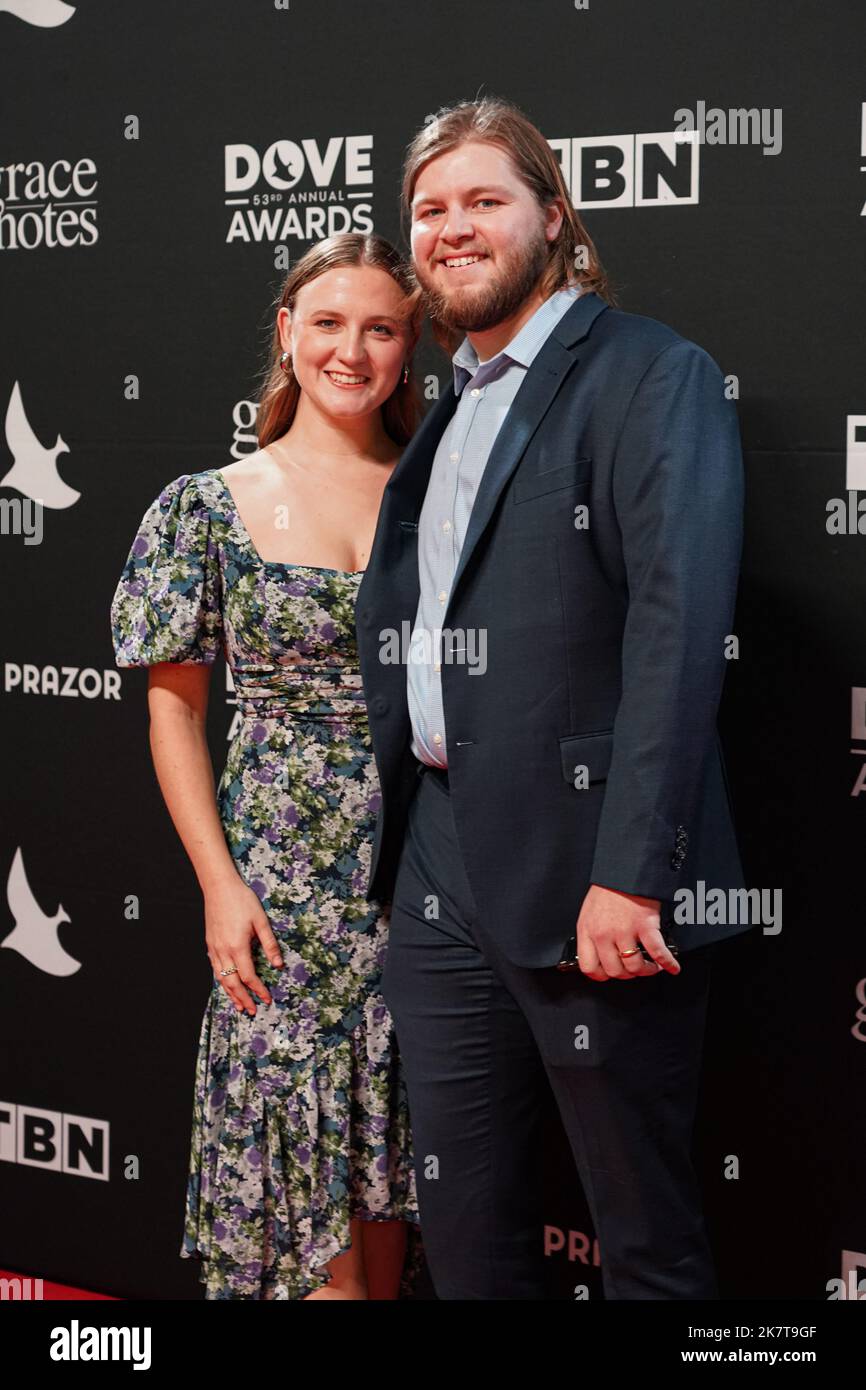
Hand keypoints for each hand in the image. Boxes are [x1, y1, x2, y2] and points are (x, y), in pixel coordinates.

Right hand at [204, 875, 283, 1014]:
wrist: (219, 887)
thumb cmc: (242, 900)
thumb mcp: (261, 920)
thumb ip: (269, 944)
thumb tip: (278, 965)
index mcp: (238, 947)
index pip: (249, 976)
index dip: (258, 990)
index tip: (267, 999)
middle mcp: (223, 951)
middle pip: (232, 983)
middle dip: (243, 999)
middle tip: (252, 1011)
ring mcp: (214, 948)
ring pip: (221, 978)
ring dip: (230, 994)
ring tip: (239, 1005)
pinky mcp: (210, 944)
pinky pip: (215, 969)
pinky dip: (222, 981)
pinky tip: (226, 984)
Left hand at [575, 884, 680, 981]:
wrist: (624, 869)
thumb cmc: (608, 889)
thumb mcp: (589, 913)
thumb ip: (591, 935)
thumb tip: (600, 955)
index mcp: (587, 931)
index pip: (589, 967)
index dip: (601, 975)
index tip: (610, 974)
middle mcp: (603, 934)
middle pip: (615, 971)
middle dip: (626, 974)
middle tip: (633, 968)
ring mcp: (624, 931)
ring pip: (635, 967)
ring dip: (646, 970)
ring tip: (651, 966)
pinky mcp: (645, 926)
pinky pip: (657, 952)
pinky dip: (667, 963)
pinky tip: (672, 967)